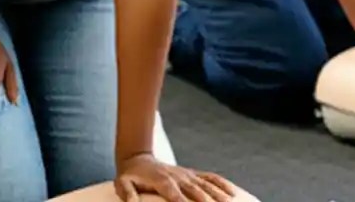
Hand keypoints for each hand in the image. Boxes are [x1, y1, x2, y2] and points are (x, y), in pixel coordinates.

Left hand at [114, 153, 235, 201]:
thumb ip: (128, 195)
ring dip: (218, 194)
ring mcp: (187, 174)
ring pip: (206, 185)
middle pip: (196, 191)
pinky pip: (210, 177)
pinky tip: (231, 193)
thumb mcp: (123, 184)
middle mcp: (179, 177)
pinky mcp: (192, 173)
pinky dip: (222, 184)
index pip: (177, 197)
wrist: (138, 158)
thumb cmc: (129, 176)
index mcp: (163, 182)